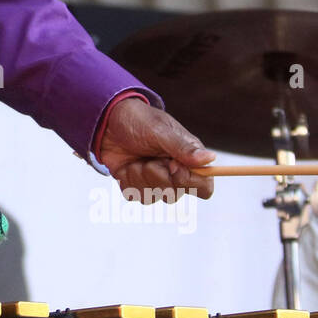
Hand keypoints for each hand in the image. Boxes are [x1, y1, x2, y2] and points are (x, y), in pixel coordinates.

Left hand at [97, 98, 214, 201]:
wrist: (107, 122)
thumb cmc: (138, 120)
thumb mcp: (160, 131)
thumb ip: (183, 148)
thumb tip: (210, 158)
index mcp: (188, 158)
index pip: (204, 186)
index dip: (189, 182)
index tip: (172, 166)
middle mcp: (175, 172)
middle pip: (174, 195)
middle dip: (156, 176)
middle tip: (147, 158)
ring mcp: (155, 180)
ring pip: (152, 197)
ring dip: (139, 177)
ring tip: (135, 159)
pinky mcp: (136, 185)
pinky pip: (134, 195)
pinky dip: (127, 180)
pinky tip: (126, 165)